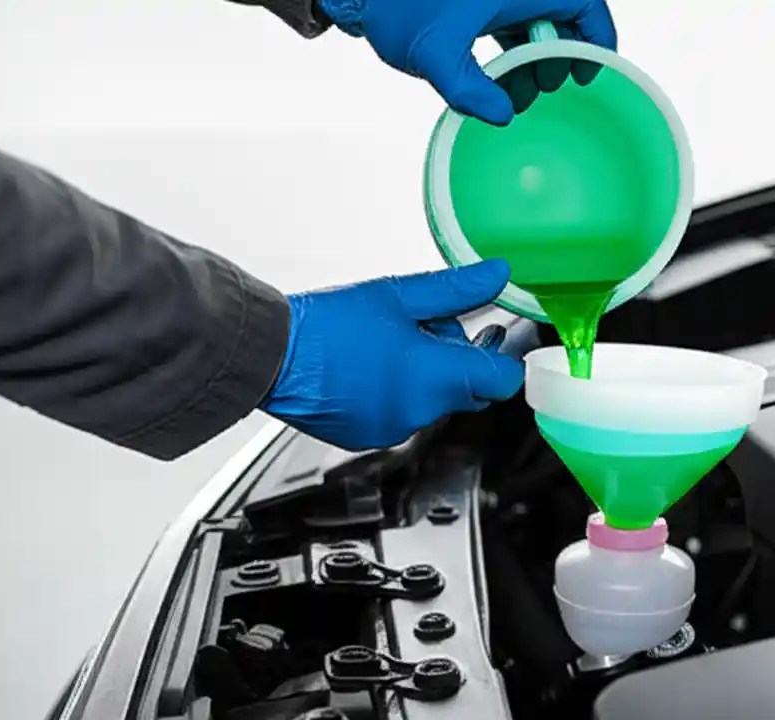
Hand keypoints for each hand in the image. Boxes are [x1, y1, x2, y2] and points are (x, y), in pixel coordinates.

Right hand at [261, 260, 523, 450]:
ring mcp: (394, 429)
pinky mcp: (369, 438)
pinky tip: (371, 369)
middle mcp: (420, 411)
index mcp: (435, 376)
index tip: (495, 343)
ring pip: (433, 403)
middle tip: (430, 329)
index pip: (503, 381)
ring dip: (426, 378)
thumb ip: (457, 290)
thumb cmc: (327, 326)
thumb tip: (498, 275)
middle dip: (459, 362)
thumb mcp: (399, 296)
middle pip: (469, 391)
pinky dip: (397, 395)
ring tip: (391, 346)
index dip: (504, 360)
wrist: (270, 355)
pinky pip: (402, 417)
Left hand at [316, 0, 616, 125]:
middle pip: (562, 15)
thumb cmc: (396, 5)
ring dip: (531, 57)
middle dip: (556, 57)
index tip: (584, 74)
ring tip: (515, 92)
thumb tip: (501, 115)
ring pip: (534, 20)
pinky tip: (496, 78)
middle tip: (541, 89)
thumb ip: (471, 91)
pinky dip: (510, 47)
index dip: (595, 41)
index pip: (584, 5)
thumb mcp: (436, 56)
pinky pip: (511, 18)